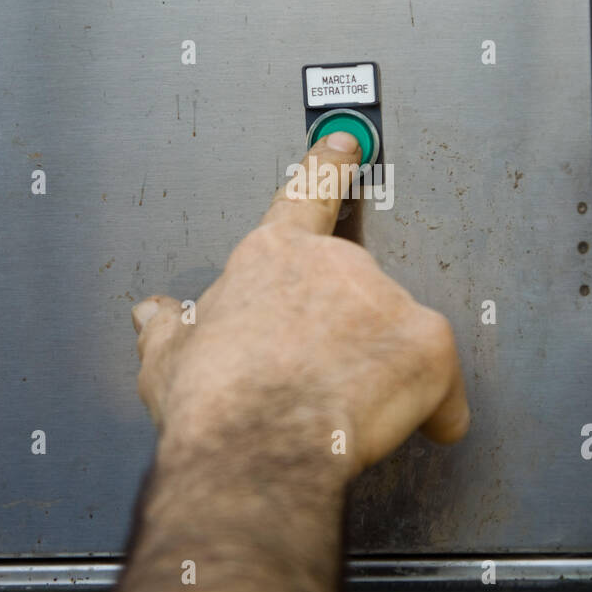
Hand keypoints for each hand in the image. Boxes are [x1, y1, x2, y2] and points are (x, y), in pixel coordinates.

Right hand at [131, 131, 469, 476]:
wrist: (254, 447)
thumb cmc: (212, 404)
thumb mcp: (168, 357)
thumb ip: (168, 326)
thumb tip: (150, 314)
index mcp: (272, 256)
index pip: (306, 194)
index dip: (327, 166)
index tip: (344, 144)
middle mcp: (334, 264)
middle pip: (355, 291)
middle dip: (342, 335)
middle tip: (314, 380)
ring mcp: (385, 300)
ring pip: (397, 337)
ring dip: (378, 372)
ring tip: (338, 411)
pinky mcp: (427, 345)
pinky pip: (440, 381)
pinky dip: (432, 408)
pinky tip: (404, 426)